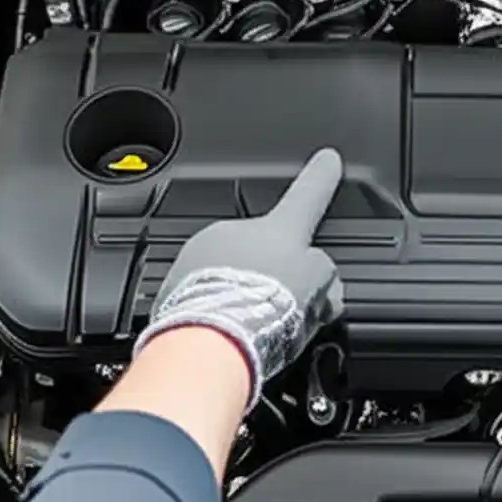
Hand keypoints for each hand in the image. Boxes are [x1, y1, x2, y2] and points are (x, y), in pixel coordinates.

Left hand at [133, 148, 343, 409]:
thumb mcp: (320, 290)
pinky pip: (201, 290)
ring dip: (239, 290)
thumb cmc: (266, 313)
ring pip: (228, 269)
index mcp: (278, 229)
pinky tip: (223, 331)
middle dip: (269, 271)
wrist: (209, 342)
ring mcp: (201, 253)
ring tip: (247, 326)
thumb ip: (326, 275)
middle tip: (277, 307)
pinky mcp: (173, 281)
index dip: (321, 177)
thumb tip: (325, 282)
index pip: (307, 195)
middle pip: (262, 246)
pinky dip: (213, 307)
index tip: (327, 159)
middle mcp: (237, 231)